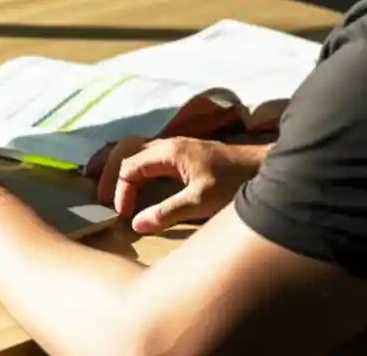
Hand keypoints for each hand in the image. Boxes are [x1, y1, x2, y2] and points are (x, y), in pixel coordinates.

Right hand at [94, 136, 268, 233]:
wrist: (263, 168)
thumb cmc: (234, 181)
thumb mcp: (201, 201)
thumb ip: (167, 212)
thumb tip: (135, 223)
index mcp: (168, 151)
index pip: (129, 166)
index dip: (121, 191)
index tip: (123, 215)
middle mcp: (167, 143)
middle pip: (125, 149)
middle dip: (109, 172)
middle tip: (102, 198)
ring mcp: (175, 147)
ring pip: (135, 148)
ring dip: (117, 164)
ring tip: (103, 182)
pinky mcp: (182, 154)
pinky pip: (147, 154)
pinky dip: (132, 165)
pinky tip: (132, 179)